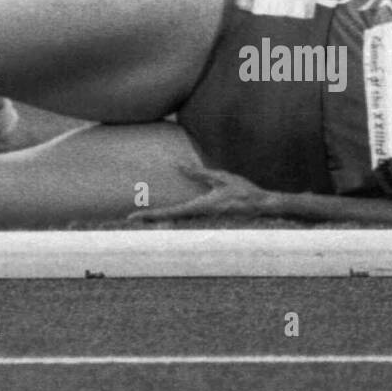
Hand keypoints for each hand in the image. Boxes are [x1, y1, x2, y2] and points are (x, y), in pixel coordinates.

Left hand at [127, 163, 276, 221]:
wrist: (262, 207)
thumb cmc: (243, 191)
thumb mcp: (220, 178)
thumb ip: (198, 173)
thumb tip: (178, 165)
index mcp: (201, 207)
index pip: (170, 213)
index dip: (150, 215)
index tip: (133, 217)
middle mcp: (199, 219)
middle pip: (169, 222)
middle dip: (149, 220)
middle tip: (129, 218)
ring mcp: (203, 224)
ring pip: (176, 225)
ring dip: (159, 221)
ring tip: (142, 218)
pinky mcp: (207, 224)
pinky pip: (185, 223)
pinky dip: (173, 221)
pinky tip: (165, 218)